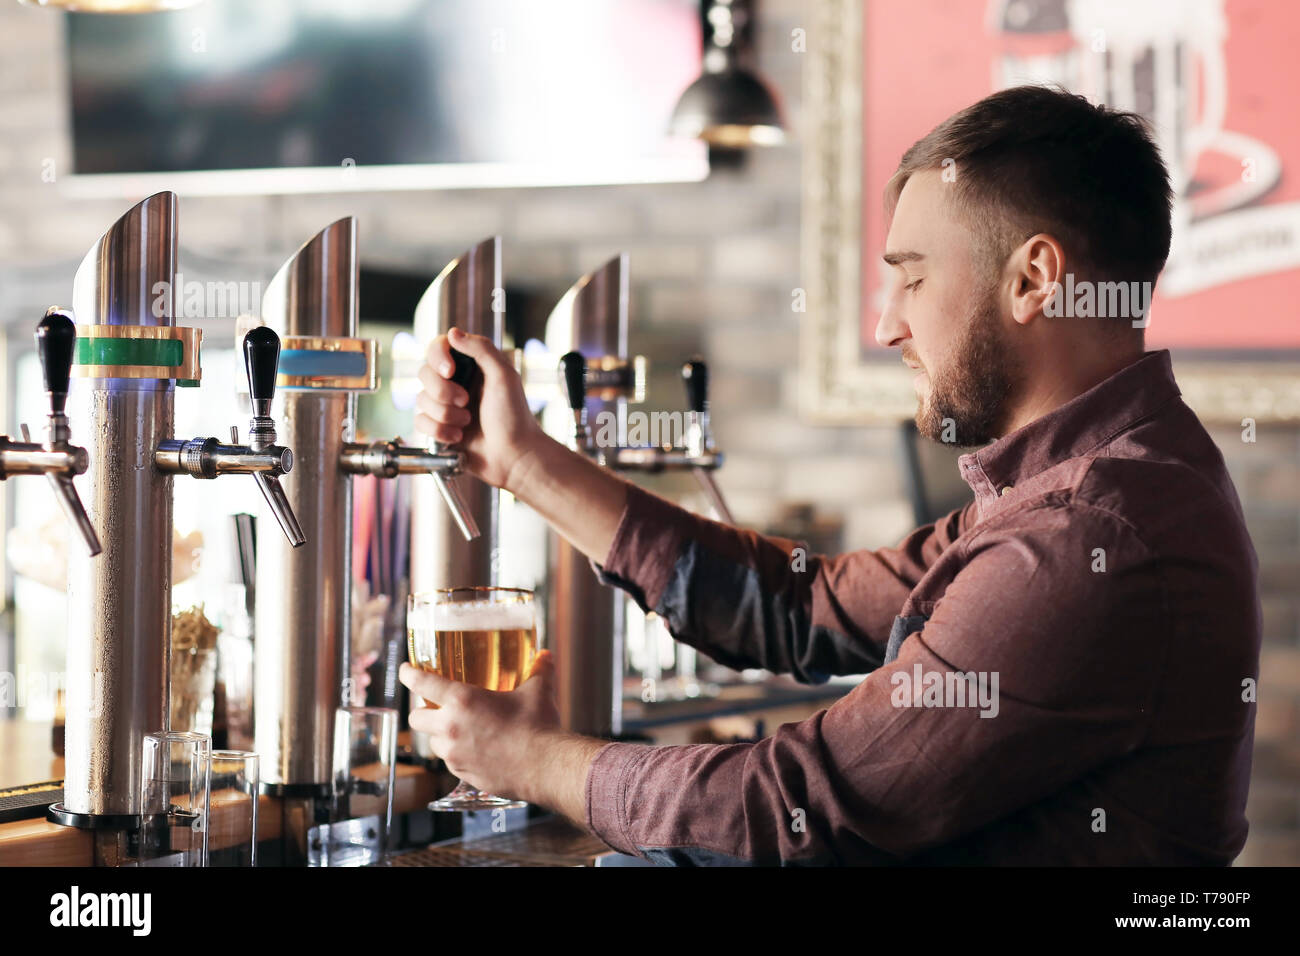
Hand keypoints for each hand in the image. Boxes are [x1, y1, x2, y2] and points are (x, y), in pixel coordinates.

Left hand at [398, 650, 560, 802]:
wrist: (546, 767)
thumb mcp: (538, 691)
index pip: (422, 683)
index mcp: (463, 700)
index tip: (405, 670)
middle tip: (434, 707)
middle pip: (416, 718)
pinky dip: (457, 754)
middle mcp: (452, 727)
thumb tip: (546, 655)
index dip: (409, 674)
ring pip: (433, 742)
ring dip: (441, 735)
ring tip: (460, 730)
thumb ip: (539, 669)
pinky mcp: (463, 774)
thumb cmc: (539, 727)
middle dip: (421, 712)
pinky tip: (476, 750)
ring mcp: (455, 754)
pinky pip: (451, 762)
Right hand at [414, 326, 545, 492]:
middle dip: (443, 392)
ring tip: (468, 423)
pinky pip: (420, 422)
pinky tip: (458, 436)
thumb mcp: (504, 376)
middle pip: (424, 373)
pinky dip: (439, 431)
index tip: (450, 371)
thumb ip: (481, 349)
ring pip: (421, 400)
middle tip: (466, 402)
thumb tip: (452, 333)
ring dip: (445, 415)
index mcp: (471, 366)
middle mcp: (455, 383)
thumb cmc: (514, 417)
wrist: (513, 456)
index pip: (438, 348)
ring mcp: (445, 405)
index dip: (438, 357)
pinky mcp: (439, 427)